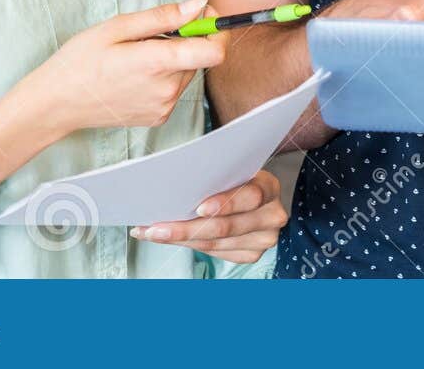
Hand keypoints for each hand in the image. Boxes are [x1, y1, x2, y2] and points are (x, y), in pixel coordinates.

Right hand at [26, 0, 226, 135]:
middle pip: (200, 57)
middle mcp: (167, 90)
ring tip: (136, 56)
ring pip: (187, 72)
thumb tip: (199, 6)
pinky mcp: (158, 117)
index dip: (217, 30)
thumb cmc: (80, 62)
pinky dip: (163, 76)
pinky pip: (174, 89)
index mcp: (158, 64)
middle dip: (185, 40)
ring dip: (173, 59)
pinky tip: (135, 74)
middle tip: (148, 35)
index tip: (204, 17)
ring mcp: (163, 107)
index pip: (216, 52)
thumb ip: (164, 16)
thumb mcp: (118, 27)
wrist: (56, 104)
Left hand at [131, 169, 288, 264]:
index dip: (226, 203)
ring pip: (215, 244)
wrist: (253, 197)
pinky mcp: (250, 255)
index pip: (251, 196)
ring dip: (179, 239)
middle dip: (186, 228)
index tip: (199, 207)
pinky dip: (188, 245)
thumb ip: (215, 174)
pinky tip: (169, 238)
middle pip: (227, 227)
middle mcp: (271, 216)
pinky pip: (214, 253)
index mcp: (270, 187)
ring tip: (152, 233)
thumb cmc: (237, 178)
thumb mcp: (233, 168)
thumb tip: (171, 182)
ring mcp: (263, 239)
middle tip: (156, 228)